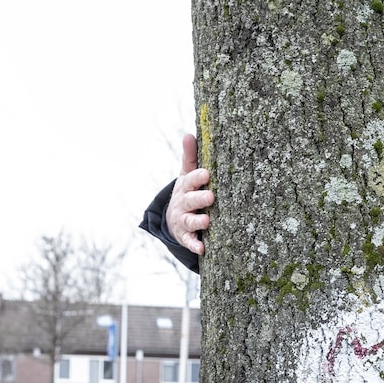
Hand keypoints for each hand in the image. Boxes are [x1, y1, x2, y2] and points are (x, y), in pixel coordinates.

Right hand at [166, 133, 213, 254]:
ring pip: (190, 220)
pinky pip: (189, 241)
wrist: (173, 217)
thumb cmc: (187, 191)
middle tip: (211, 196)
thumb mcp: (185, 174)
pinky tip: (202, 248)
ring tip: (207, 221)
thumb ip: (190, 157)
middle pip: (190, 200)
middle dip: (199, 198)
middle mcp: (183, 203)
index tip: (206, 174)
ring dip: (198, 221)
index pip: (191, 180)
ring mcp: (183, 220)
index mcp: (185, 186)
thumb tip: (189, 134)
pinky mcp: (185, 235)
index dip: (197, 177)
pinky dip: (194, 245)